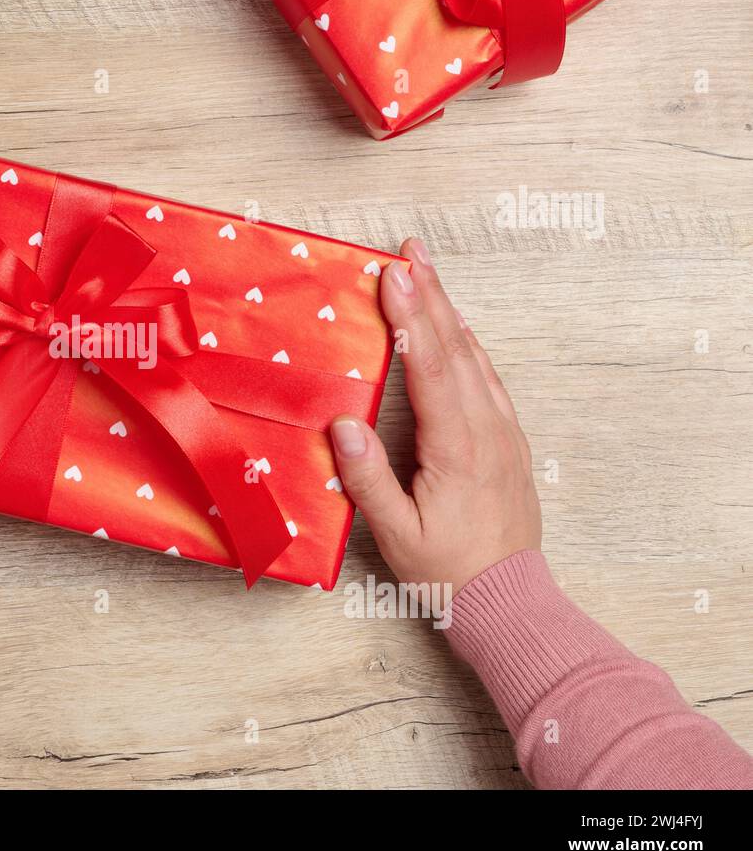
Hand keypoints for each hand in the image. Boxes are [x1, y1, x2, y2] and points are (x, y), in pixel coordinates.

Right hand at [328, 238, 540, 593]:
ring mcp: (503, 433)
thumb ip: (369, 478)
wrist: (509, 599)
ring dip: (449, 312)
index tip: (393, 275)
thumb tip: (342, 424)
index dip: (411, 317)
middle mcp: (487, 430)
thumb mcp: (397, 535)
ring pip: (476, 358)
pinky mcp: (508, 442)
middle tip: (410, 251)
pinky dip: (469, 345)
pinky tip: (459, 330)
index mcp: (458, 447)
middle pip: (457, 347)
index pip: (432, 367)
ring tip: (427, 274)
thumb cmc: (447, 571)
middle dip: (431, 294)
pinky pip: (489, 379)